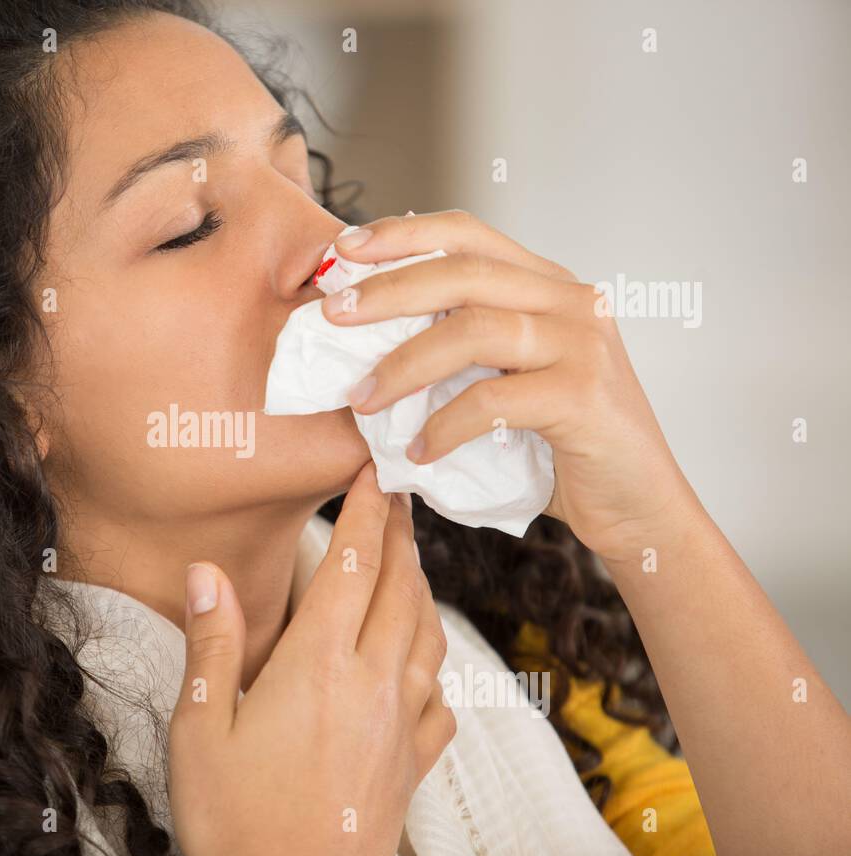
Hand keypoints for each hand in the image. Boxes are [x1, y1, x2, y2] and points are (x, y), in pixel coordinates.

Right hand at [168, 462, 454, 855]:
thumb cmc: (236, 821)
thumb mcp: (199, 731)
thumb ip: (211, 645)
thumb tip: (207, 572)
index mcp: (317, 666)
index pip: (352, 566)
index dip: (366, 511)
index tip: (374, 471)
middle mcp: (371, 684)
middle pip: (400, 587)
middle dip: (401, 534)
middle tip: (399, 495)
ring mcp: (400, 725)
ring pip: (428, 632)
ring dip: (422, 585)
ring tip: (411, 559)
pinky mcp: (412, 763)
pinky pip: (441, 695)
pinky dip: (436, 660)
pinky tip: (423, 661)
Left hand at [325, 210, 702, 562]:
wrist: (639, 507)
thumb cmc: (563, 447)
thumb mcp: (510, 380)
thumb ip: (464, 349)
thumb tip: (367, 338)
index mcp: (548, 286)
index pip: (469, 234)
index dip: (402, 234)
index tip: (343, 249)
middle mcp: (570, 301)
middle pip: (463, 273)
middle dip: (386, 291)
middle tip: (330, 317)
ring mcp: (582, 344)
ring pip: (473, 331)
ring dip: (403, 365)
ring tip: (361, 399)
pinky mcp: (584, 396)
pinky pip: (492, 400)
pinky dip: (444, 426)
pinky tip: (417, 452)